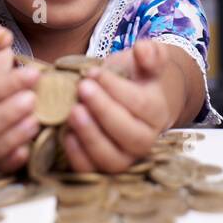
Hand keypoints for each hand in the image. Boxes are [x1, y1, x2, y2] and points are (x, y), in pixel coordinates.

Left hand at [63, 39, 170, 173]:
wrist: (132, 100)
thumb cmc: (134, 79)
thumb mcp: (144, 61)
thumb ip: (150, 53)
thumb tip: (143, 50)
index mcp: (157, 112)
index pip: (141, 105)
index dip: (116, 89)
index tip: (93, 73)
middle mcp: (145, 140)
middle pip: (130, 135)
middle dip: (104, 111)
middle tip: (82, 89)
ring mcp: (125, 158)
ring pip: (112, 160)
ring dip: (91, 137)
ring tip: (73, 112)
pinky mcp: (103, 168)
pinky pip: (92, 172)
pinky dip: (78, 157)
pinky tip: (65, 134)